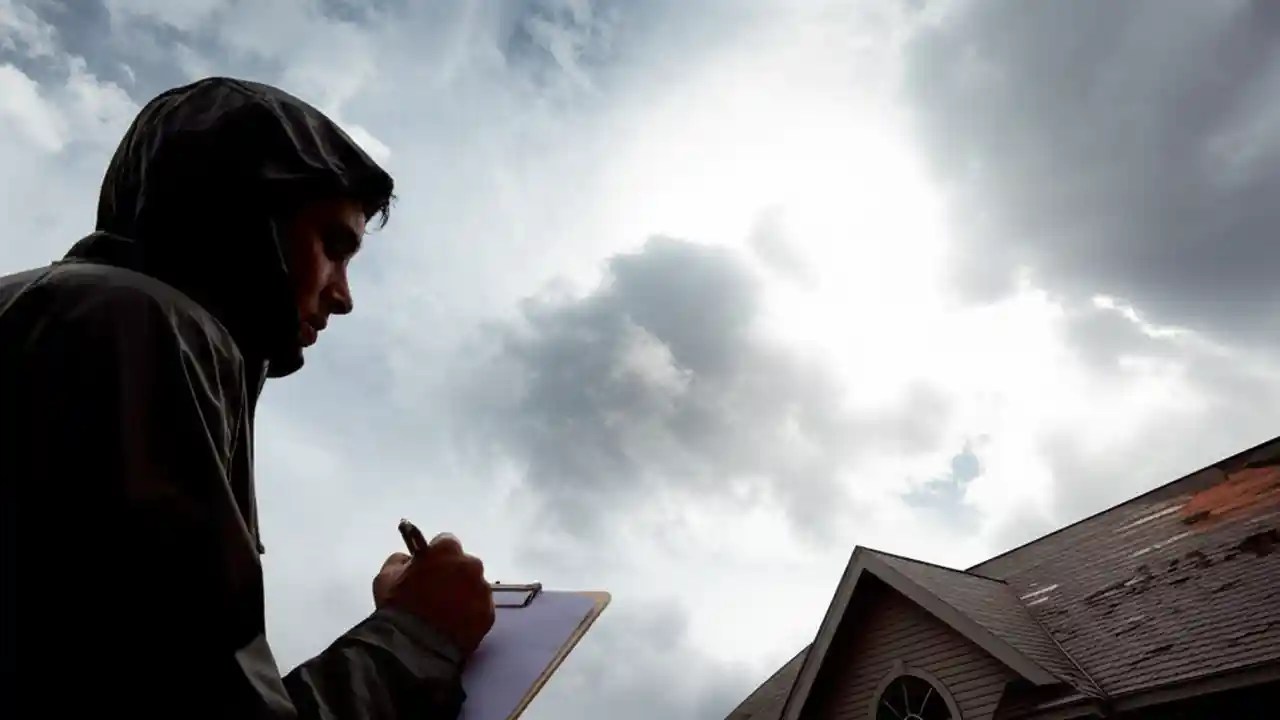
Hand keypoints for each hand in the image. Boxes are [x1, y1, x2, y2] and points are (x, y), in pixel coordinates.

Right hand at [372, 532, 494, 656]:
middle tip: (436, 593)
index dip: (437, 555)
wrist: (414, 648)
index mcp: (446, 550)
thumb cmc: (398, 608)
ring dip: (463, 595)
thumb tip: (408, 559)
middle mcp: (470, 565)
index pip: (446, 542)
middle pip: (464, 565)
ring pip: (474, 587)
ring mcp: (482, 590)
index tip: (430, 566)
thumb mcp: (385, 577)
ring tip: (444, 613)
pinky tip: (454, 626)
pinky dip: (470, 615)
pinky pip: (480, 609)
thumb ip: (400, 560)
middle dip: (452, 574)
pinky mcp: (489, 614)